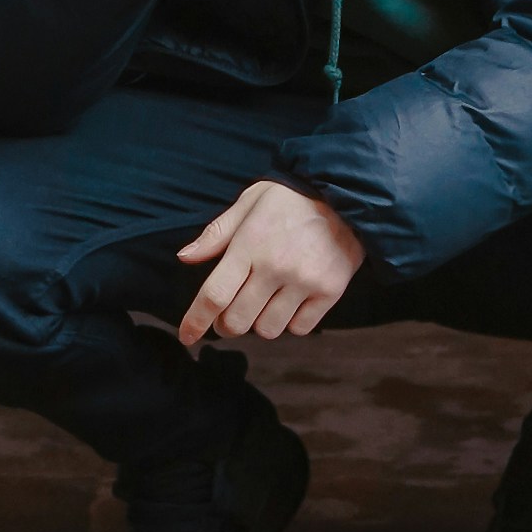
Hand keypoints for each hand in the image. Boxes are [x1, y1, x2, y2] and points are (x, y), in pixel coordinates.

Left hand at [176, 179, 364, 346]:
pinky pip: (299, 329)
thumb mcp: (250, 202)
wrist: (347, 195)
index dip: (195, 321)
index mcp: (250, 244)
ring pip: (267, 330)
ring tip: (266, 301)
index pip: (214, 295)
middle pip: (237, 321)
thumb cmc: (291, 199)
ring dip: (261, 322)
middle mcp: (275, 267)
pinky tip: (292, 301)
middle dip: (227, 324)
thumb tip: (185, 257)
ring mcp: (304, 282)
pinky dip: (291, 322)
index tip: (186, 336)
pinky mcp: (329, 292)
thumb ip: (217, 232)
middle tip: (231, 313)